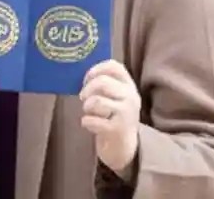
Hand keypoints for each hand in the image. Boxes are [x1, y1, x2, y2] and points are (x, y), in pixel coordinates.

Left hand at [79, 59, 140, 178]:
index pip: (115, 67)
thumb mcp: (116, 96)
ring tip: (89, 112)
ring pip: (96, 101)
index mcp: (129, 85)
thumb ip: (105, 83)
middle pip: (102, 82)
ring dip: (86, 107)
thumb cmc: (114, 116)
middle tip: (83, 98)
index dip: (96, 69)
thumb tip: (83, 73)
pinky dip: (86, 122)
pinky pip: (92, 120)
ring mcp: (126, 114)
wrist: (124, 146)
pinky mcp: (117, 130)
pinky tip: (90, 124)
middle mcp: (131, 97)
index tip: (87, 78)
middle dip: (87, 90)